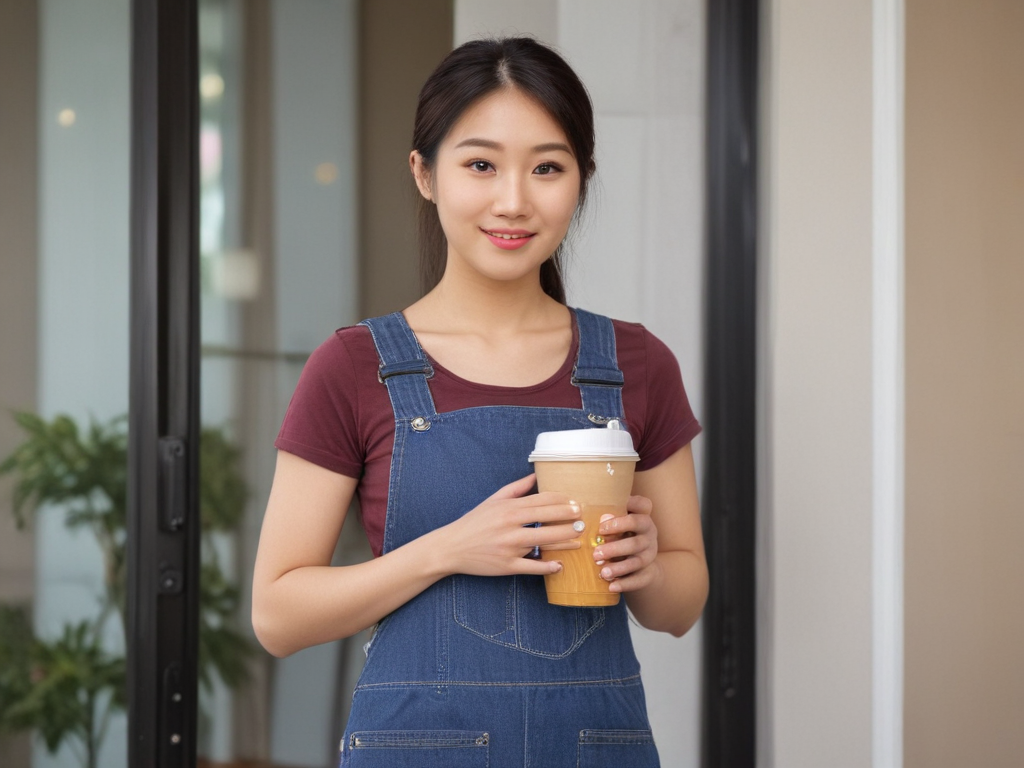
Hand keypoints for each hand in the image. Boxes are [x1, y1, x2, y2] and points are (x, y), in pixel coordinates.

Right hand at [438, 474, 581, 577]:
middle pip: (548, 519)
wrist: (451, 547)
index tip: (576, 503)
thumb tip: (535, 476)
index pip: (542, 501)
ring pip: (544, 541)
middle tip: (583, 518)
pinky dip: (548, 567)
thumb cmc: (474, 522)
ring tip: (579, 538)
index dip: (563, 501)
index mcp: (509, 508)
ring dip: (565, 539)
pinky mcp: (507, 566)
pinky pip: (532, 567)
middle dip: (569, 518)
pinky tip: (559, 565)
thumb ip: (516, 488)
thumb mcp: (492, 500)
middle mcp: (510, 526)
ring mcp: (509, 547)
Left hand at [592, 495, 659, 592]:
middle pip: (635, 543)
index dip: (621, 521)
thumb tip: (603, 518)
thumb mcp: (620, 522)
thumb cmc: (624, 533)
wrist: (641, 558)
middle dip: (614, 549)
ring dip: (619, 568)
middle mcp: (649, 537)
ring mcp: (649, 556)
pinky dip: (625, 584)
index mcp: (643, 521)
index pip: (640, 513)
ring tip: (603, 573)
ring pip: (636, 562)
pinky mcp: (648, 573)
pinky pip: (639, 579)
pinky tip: (612, 586)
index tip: (601, 527)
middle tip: (596, 554)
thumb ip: (612, 518)